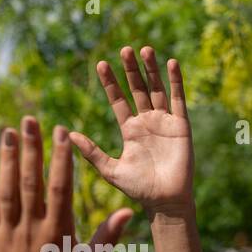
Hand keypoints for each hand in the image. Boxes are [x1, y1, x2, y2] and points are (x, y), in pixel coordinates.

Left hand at [0, 116, 132, 251]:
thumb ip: (109, 236)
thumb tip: (128, 211)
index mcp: (58, 231)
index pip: (60, 187)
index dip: (60, 158)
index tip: (61, 131)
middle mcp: (32, 228)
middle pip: (31, 181)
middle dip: (31, 148)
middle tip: (29, 119)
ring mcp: (9, 232)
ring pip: (7, 189)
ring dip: (8, 158)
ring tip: (9, 131)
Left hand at [71, 47, 193, 216]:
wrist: (165, 202)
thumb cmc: (138, 189)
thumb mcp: (110, 170)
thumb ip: (92, 152)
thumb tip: (70, 134)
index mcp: (129, 130)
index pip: (118, 100)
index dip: (110, 83)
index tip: (101, 64)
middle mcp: (146, 122)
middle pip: (137, 89)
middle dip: (131, 70)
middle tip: (124, 49)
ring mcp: (164, 122)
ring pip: (157, 89)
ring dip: (151, 70)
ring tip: (144, 49)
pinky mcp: (181, 125)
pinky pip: (178, 99)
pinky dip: (176, 82)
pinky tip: (171, 63)